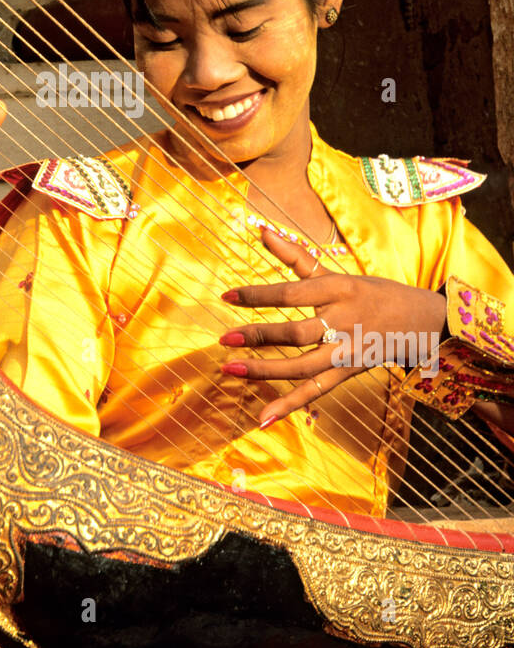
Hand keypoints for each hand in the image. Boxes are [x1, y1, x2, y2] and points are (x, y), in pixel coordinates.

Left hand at [218, 226, 446, 427]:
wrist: (423, 322)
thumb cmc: (372, 292)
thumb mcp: (338, 272)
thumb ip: (295, 256)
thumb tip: (260, 230)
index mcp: (339, 289)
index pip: (292, 293)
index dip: (259, 295)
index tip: (226, 296)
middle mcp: (344, 320)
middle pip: (296, 333)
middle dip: (259, 337)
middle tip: (224, 339)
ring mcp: (348, 350)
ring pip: (303, 366)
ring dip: (265, 371)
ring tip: (230, 369)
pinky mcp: (350, 372)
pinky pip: (317, 391)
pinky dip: (290, 404)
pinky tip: (262, 417)